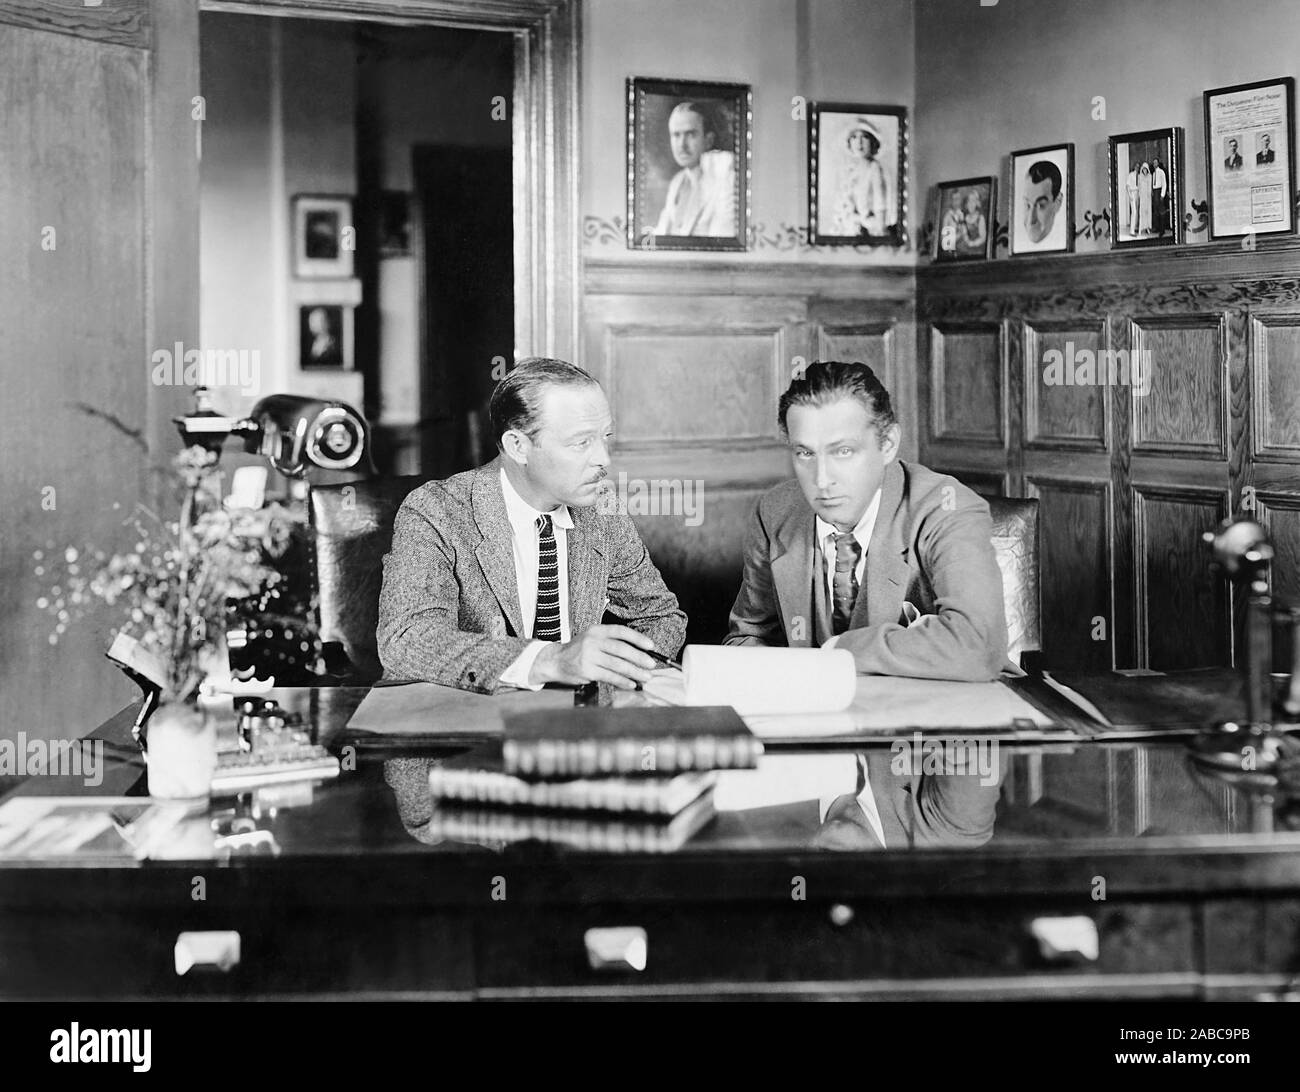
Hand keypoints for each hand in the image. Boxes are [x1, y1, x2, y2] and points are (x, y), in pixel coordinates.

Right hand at [529, 625, 658, 689]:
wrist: (555, 661)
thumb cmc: (579, 651)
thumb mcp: (592, 639)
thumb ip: (611, 643)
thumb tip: (639, 653)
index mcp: (597, 630)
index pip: (621, 631)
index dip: (637, 638)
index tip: (651, 646)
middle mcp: (592, 641)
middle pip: (621, 649)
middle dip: (639, 657)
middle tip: (651, 665)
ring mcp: (589, 656)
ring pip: (617, 664)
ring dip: (634, 672)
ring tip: (645, 677)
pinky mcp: (587, 670)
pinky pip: (609, 676)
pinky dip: (622, 681)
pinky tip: (631, 684)